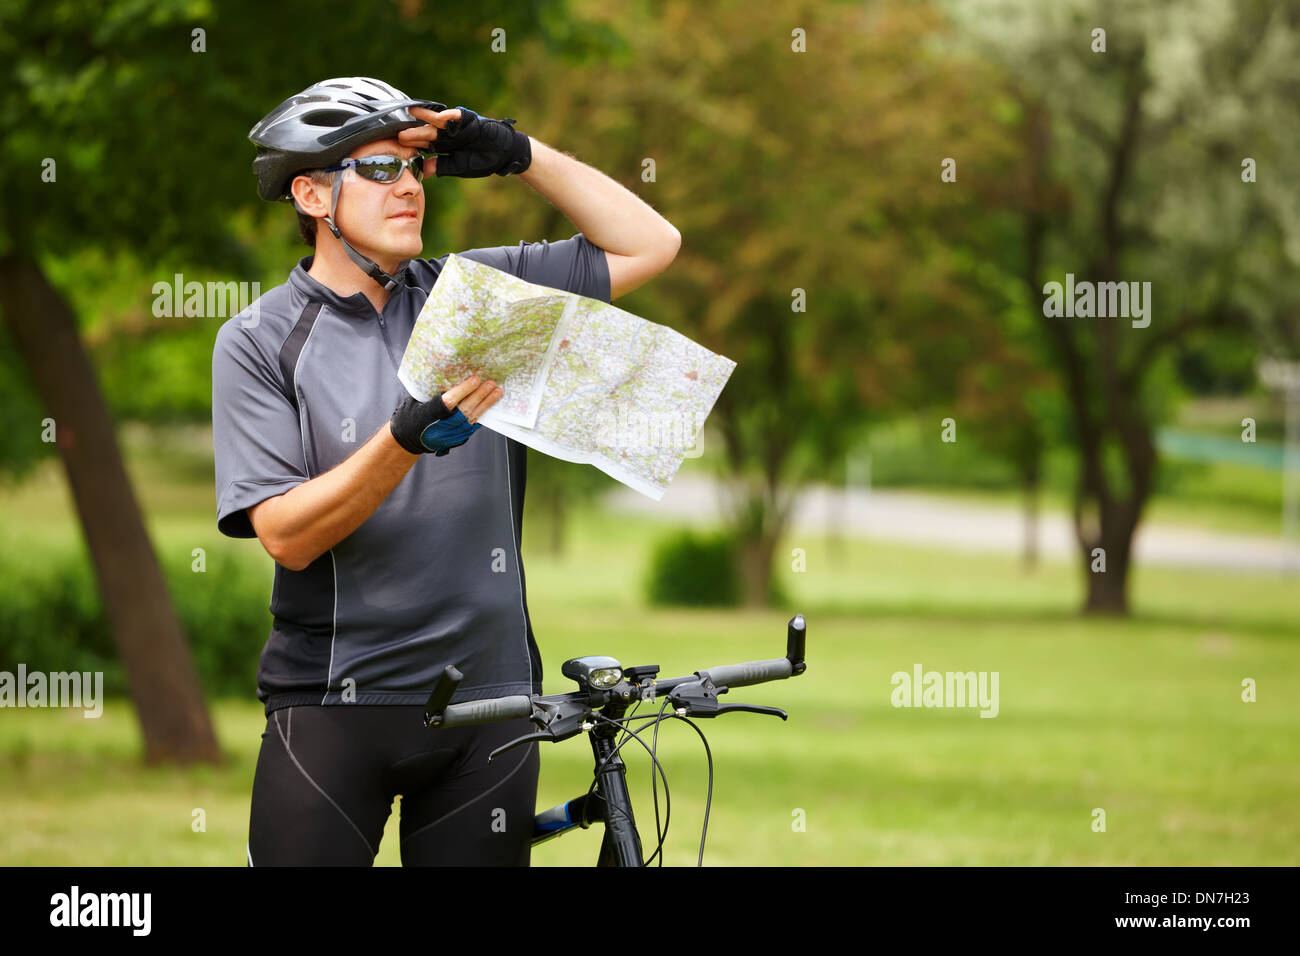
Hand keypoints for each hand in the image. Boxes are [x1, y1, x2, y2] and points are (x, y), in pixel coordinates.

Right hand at [389, 374, 503, 455]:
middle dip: (480, 395)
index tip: (476, 379)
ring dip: (486, 404)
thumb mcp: (417, 401)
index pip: (451, 401)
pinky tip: (489, 405)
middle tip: (492, 383)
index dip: (464, 390)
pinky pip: (472, 426)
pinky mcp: (456, 440)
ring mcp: (450, 435)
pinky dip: (481, 414)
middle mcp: (441, 427)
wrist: (406, 439)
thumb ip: (434, 394)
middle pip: (466, 409)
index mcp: (429, 414)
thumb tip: (453, 379)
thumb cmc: (410, 416)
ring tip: (497, 392)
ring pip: (472, 418)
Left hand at [401, 105, 530, 178]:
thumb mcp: (458, 167)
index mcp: (444, 147)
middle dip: (414, 134)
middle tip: (399, 135)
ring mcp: (455, 126)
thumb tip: (423, 171)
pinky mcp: (467, 119)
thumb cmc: (482, 161)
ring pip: (437, 122)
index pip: (424, 145)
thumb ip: (441, 166)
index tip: (398, 148)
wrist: (503, 154)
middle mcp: (447, 135)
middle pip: (427, 133)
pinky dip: (447, 116)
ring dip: (425, 118)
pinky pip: (455, 116)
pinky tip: (437, 115)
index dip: (413, 146)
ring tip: (411, 113)